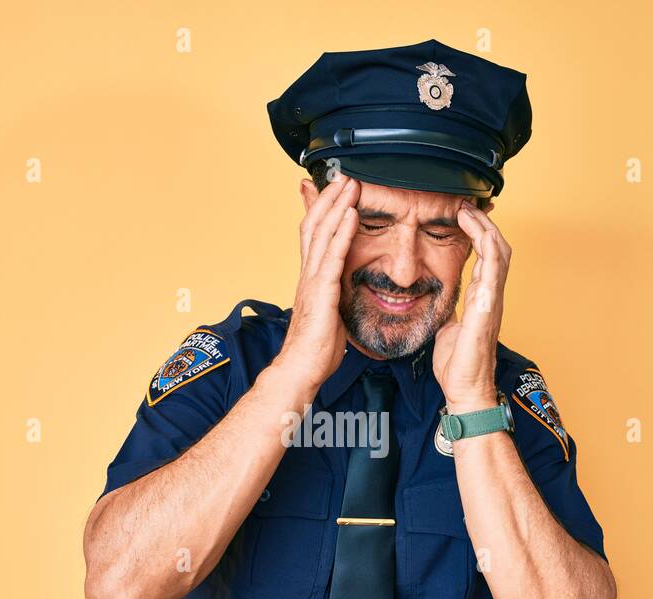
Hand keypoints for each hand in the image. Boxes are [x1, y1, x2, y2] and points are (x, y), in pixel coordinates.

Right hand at [273, 170, 360, 391]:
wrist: (300, 370)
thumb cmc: (315, 350)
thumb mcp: (330, 315)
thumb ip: (334, 296)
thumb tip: (340, 291)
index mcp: (311, 279)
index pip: (314, 235)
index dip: (322, 210)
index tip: (334, 190)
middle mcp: (308, 274)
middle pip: (314, 225)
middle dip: (329, 198)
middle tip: (344, 174)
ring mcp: (312, 280)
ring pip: (322, 233)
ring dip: (337, 205)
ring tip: (350, 183)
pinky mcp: (321, 291)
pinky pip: (333, 255)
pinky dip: (342, 232)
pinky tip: (352, 214)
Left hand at [432, 202, 510, 412]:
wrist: (465, 389)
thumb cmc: (458, 365)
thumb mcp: (448, 330)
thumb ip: (448, 313)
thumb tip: (435, 303)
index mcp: (481, 299)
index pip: (485, 257)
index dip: (477, 233)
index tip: (461, 215)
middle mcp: (490, 295)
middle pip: (497, 247)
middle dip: (482, 222)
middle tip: (465, 203)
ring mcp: (492, 300)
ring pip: (499, 252)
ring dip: (485, 227)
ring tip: (468, 208)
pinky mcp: (488, 307)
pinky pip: (493, 269)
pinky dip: (487, 246)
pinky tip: (478, 231)